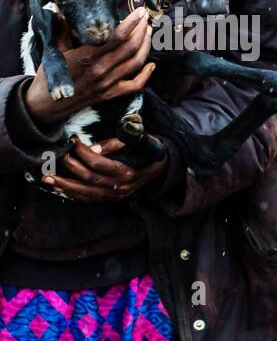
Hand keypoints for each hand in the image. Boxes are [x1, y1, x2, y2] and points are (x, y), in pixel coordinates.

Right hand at [25, 8, 154, 128]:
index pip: (116, 37)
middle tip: (147, 18)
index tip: (140, 11)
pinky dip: (146, 75)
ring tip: (149, 33)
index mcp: (87, 56)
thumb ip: (61, 28)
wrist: (49, 103)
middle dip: (142, 31)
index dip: (132, 23)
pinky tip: (152, 65)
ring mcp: (109, 83)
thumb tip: (57, 7)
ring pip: (136, 62)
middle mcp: (101, 69)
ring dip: (146, 46)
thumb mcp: (55, 49)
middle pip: (130, 47)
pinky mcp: (112, 94)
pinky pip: (135, 85)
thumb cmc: (51, 74)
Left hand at [41, 136, 167, 202]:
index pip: (98, 163)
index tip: (73, 142)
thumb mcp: (139, 141)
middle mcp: (121, 186)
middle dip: (71, 167)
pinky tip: (60, 189)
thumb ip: (117, 143)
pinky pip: (90, 199)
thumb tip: (94, 147)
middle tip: (58, 157)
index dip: (83, 152)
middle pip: (89, 179)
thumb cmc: (150, 151)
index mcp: (127, 172)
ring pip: (86, 193)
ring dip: (66, 186)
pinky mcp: (114, 198)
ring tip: (49, 179)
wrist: (163, 167)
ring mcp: (117, 195)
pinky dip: (74, 195)